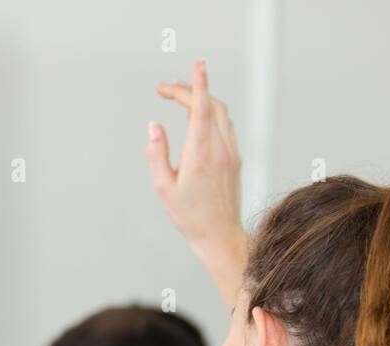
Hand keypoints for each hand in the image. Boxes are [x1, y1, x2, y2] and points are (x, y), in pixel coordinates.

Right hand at [147, 58, 248, 310]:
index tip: (196, 65)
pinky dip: (210, 112)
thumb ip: (156, 154)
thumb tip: (154, 127)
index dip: (197, 85)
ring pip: (220, 113)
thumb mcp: (163, 188)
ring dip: (201, 99)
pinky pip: (224, 125)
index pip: (201, 109)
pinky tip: (196, 116)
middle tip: (165, 88)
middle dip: (190, 90)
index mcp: (200, 155)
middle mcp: (220, 149)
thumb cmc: (189, 216)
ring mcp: (231, 153)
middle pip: (209, 105)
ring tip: (178, 97)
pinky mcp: (235, 158)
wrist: (219, 235)